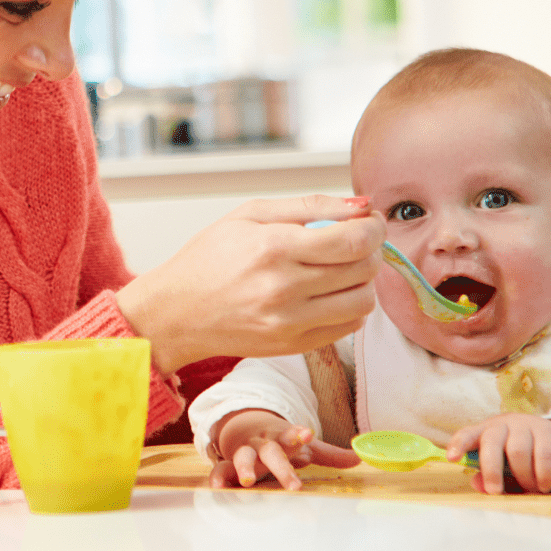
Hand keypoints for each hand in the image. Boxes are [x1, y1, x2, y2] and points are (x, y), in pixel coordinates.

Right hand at [115, 195, 384, 375]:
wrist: (176, 312)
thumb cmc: (210, 257)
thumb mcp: (250, 214)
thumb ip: (310, 205)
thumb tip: (362, 205)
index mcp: (274, 248)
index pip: (353, 240)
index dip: (374, 227)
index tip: (370, 220)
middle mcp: (284, 289)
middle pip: (364, 269)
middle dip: (372, 248)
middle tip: (356, 239)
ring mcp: (290, 323)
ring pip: (364, 301)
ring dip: (364, 280)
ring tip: (343, 267)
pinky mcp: (294, 346)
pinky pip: (348, 326)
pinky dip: (350, 305)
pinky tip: (330, 291)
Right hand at [207, 409, 359, 490]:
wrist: (246, 428)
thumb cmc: (280, 443)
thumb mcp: (303, 446)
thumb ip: (329, 455)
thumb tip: (359, 458)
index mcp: (283, 438)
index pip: (292, 435)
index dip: (299, 435)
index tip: (307, 434)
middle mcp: (264, 444)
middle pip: (272, 452)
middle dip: (281, 467)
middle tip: (293, 485)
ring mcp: (245, 453)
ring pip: (243, 457)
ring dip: (244, 467)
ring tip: (247, 481)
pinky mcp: (230, 464)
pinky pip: (221, 469)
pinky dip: (218, 477)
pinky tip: (216, 488)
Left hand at [446, 414, 550, 494]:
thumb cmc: (521, 457)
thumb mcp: (503, 469)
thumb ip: (489, 477)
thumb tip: (477, 485)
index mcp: (485, 432)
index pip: (468, 434)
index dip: (459, 445)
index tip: (452, 458)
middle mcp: (503, 425)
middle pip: (491, 443)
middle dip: (491, 470)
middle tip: (495, 491)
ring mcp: (526, 426)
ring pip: (517, 450)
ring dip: (522, 476)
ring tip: (530, 489)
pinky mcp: (549, 432)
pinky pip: (544, 454)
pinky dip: (543, 474)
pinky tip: (544, 485)